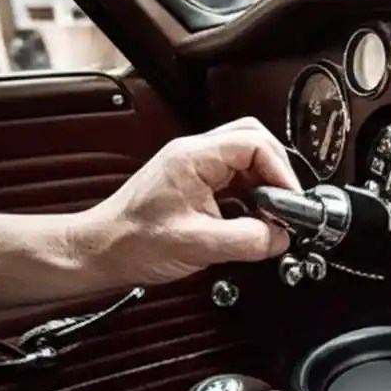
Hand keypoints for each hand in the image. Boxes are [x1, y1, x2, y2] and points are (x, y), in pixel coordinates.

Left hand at [80, 117, 299, 285]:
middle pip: (253, 139)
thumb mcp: (200, 245)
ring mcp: (192, 165)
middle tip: (285, 200)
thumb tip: (280, 236)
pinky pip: (232, 175)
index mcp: (193, 158)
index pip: (254, 143)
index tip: (289, 198)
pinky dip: (249, 192)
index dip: (280, 170)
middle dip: (277, 168)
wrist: (101, 251)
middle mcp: (193, 153)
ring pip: (244, 156)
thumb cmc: (133, 243)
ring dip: (263, 180)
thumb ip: (248, 240)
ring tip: (270, 209)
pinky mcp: (192, 181)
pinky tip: (250, 215)